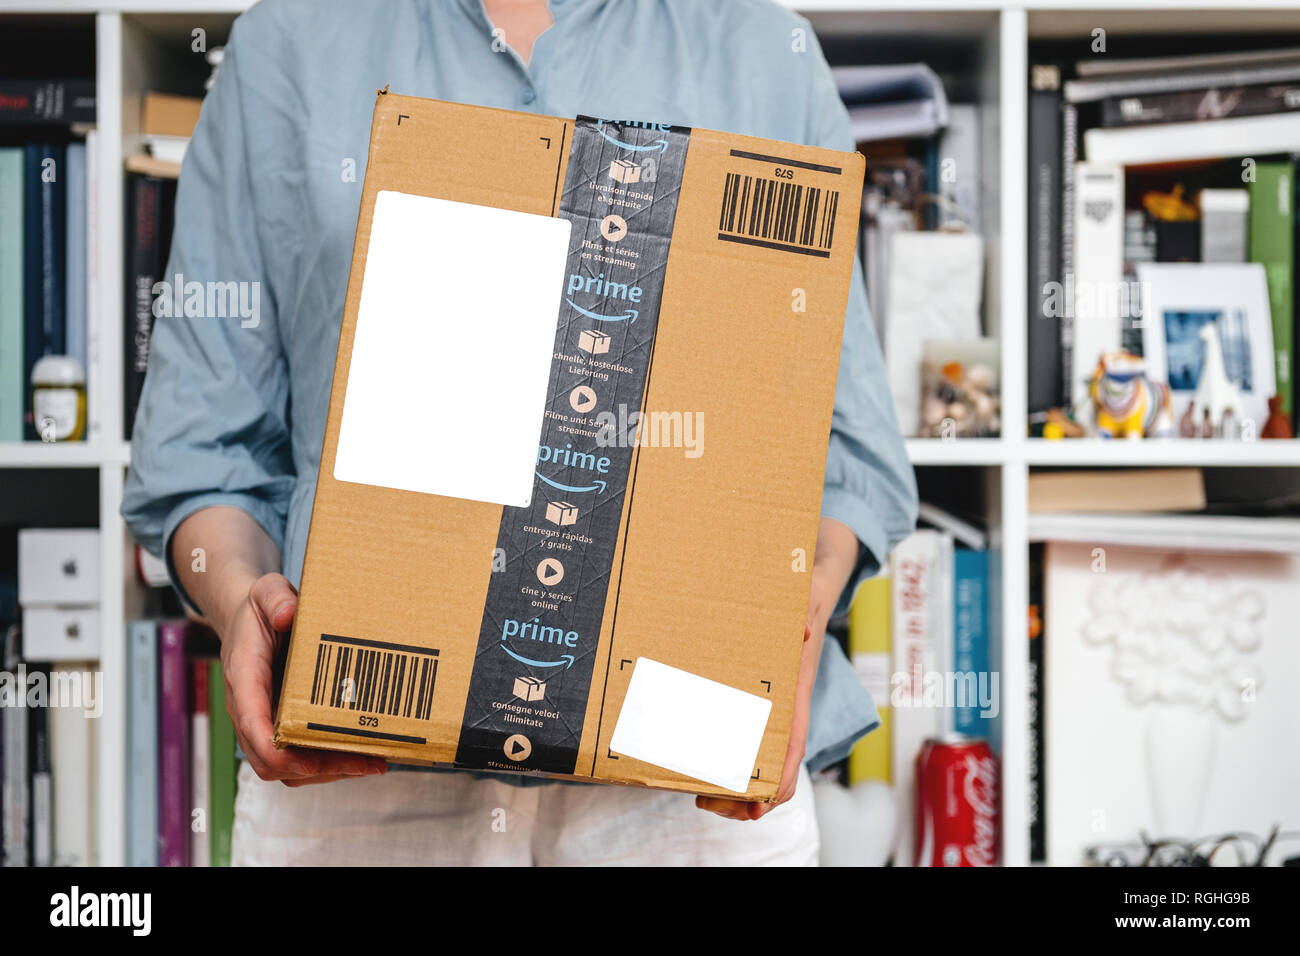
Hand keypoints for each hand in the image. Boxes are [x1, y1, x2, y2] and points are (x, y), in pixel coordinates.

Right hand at [216, 572, 387, 785]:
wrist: (250, 620)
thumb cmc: (261, 608)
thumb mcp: (266, 591)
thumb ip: (276, 598)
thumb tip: (289, 614)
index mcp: (244, 677)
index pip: (252, 724)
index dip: (277, 749)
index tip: (309, 759)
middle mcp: (248, 708)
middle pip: (270, 759)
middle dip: (316, 768)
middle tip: (363, 762)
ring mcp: (263, 722)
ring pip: (286, 767)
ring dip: (327, 772)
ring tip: (371, 763)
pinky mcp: (279, 726)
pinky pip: (297, 759)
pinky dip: (327, 765)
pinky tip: (361, 756)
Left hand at [695, 518, 856, 819]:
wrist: (816, 571)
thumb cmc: (810, 587)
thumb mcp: (809, 593)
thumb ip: (808, 606)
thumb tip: (804, 626)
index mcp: (797, 688)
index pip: (794, 746)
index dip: (779, 781)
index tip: (757, 805)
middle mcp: (784, 702)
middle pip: (774, 766)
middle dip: (745, 795)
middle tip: (706, 801)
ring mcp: (769, 699)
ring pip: (757, 756)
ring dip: (730, 780)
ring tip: (696, 789)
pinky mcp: (754, 690)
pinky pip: (741, 732)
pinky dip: (721, 752)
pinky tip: (694, 752)